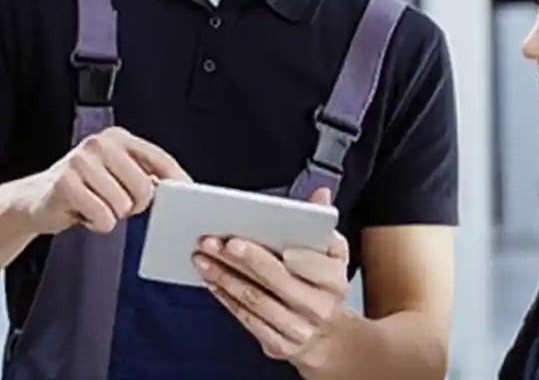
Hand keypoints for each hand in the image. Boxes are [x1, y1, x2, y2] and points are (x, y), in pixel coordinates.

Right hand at [18, 126, 189, 234]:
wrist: (36, 198)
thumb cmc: (83, 187)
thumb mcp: (116, 173)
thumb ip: (144, 174)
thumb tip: (179, 188)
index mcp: (118, 138)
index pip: (159, 159)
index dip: (177, 180)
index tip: (188, 194)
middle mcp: (101, 144)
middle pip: (144, 188)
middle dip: (134, 205)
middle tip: (115, 203)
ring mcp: (82, 162)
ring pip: (122, 206)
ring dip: (111, 215)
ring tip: (94, 204)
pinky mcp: (66, 184)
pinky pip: (102, 217)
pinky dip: (96, 223)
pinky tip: (82, 212)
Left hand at [192, 187, 348, 366]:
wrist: (327, 334)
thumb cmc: (323, 283)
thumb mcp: (333, 251)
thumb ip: (322, 220)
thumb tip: (320, 193)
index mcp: (334, 279)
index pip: (312, 264)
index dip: (285, 252)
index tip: (265, 239)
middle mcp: (318, 307)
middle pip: (276, 279)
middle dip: (243, 258)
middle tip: (216, 240)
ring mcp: (298, 329)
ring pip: (255, 300)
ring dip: (225, 277)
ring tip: (203, 257)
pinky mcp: (278, 344)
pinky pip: (247, 319)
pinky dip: (226, 298)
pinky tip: (211, 281)